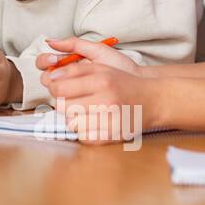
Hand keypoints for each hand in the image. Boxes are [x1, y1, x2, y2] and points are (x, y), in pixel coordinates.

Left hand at [39, 42, 158, 144]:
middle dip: (62, 103)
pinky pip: (85, 138)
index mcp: (101, 80)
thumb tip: (51, 76)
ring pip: (72, 124)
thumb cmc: (124, 82)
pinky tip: (92, 122)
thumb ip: (74, 69)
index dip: (53, 88)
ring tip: (83, 111)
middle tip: (71, 100)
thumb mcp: (101, 66)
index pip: (59, 87)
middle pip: (62, 106)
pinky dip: (84, 131)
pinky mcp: (114, 136)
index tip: (58, 87)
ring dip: (73, 118)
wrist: (153, 100)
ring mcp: (111, 120)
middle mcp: (106, 100)